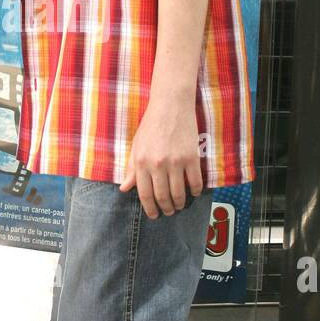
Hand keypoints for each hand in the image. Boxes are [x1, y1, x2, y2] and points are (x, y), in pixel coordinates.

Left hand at [118, 95, 203, 217]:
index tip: (154, 215)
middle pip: (162, 196)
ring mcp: (176, 161)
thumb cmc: (151, 125)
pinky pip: (195, 181)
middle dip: (165, 208)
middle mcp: (157, 164)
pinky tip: (193, 193)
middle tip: (168, 212)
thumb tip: (124, 188)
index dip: (149, 208)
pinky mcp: (192, 157)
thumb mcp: (136, 146)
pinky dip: (194, 191)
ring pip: (179, 192)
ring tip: (179, 206)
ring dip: (179, 203)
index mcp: (141, 161)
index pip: (144, 193)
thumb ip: (131, 168)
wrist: (171, 105)